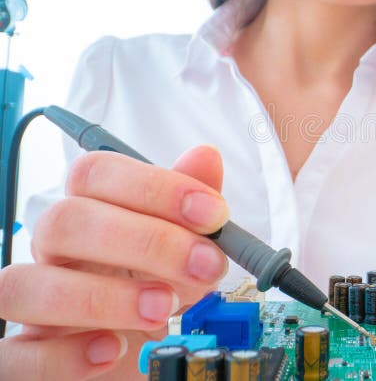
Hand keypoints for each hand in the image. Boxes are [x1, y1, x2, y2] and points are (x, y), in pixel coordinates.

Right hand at [0, 145, 229, 378]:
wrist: (146, 360)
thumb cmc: (161, 294)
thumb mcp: (189, 252)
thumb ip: (193, 209)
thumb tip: (205, 156)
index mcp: (91, 214)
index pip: (95, 173)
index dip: (156, 187)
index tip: (214, 213)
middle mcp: (53, 253)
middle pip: (64, 220)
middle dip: (143, 240)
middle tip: (203, 265)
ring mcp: (30, 306)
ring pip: (26, 284)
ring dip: (101, 297)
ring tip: (163, 309)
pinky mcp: (20, 359)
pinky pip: (13, 355)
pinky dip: (64, 355)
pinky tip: (112, 350)